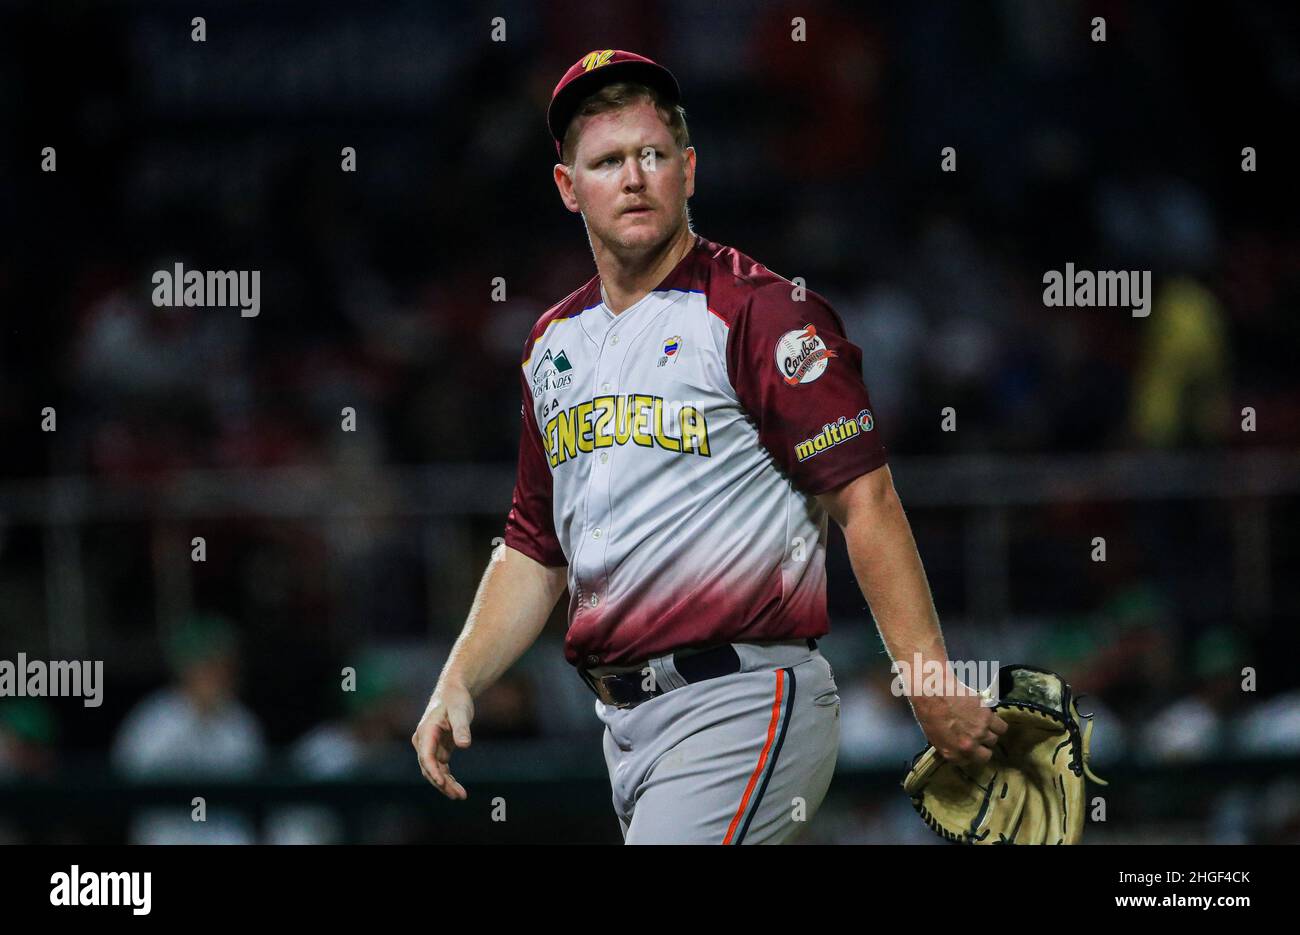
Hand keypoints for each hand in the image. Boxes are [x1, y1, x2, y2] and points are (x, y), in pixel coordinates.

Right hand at [412, 680, 473, 798]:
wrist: (453, 692)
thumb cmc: (456, 700)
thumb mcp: (461, 712)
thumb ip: (462, 728)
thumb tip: (465, 745)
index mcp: (426, 731)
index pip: (426, 756)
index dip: (433, 771)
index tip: (442, 783)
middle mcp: (424, 741)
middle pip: (429, 767)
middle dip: (442, 783)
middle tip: (459, 795)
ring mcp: (429, 746)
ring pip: (434, 770)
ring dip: (445, 784)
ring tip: (461, 795)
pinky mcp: (438, 749)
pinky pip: (440, 768)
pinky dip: (448, 778)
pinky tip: (457, 788)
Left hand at [911, 684, 1007, 765]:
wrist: (932, 691)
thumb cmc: (928, 712)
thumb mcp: (934, 737)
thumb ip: (950, 747)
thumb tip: (959, 748)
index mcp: (953, 754)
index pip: (971, 762)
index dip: (973, 753)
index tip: (972, 746)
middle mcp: (968, 747)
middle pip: (986, 754)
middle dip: (983, 746)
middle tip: (978, 736)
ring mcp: (979, 733)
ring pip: (994, 739)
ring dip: (989, 733)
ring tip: (982, 724)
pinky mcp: (987, 718)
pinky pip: (1002, 727)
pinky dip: (998, 724)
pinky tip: (991, 719)